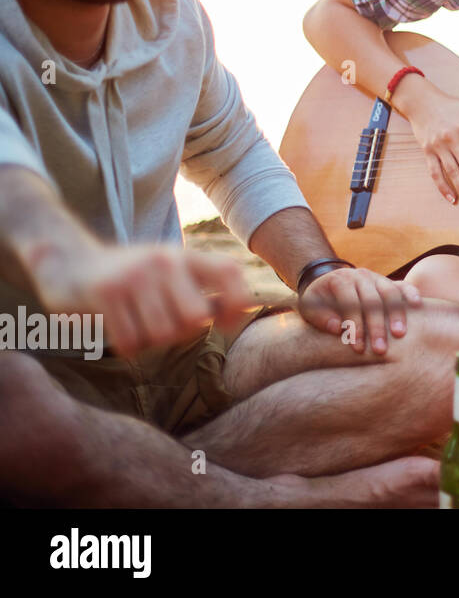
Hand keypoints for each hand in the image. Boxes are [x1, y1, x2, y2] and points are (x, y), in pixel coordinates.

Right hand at [29, 243, 250, 357]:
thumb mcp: (169, 271)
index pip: (229, 272)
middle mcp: (164, 260)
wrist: (66, 261)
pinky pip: (131, 341)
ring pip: (163, 333)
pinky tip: (119, 329)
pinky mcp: (106, 292)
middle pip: (195, 318)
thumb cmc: (130, 276)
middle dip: (182, 332)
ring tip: (137, 324)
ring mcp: (135, 275)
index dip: (239, 301)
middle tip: (162, 325)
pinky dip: (128, 345)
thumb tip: (249, 309)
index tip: (227, 324)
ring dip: (151, 340)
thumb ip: (205, 287)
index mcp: (184, 256)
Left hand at [297, 266, 422, 354]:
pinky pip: (402, 285)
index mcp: (340, 280)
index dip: (354, 325)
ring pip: (389, 292)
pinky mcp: (387, 282)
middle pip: (372, 299)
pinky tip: (417, 305)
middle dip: (376, 326)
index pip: (350, 302)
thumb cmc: (319, 301)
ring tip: (400, 334)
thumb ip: (320, 318)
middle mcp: (360, 276)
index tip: (358, 347)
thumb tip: (337, 328)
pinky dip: (410, 293)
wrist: (327, 283)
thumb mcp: (309, 308)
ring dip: (396, 313)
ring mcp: (376, 277)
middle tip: (381, 349)